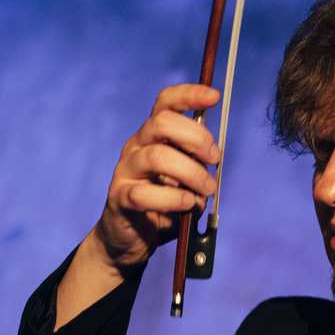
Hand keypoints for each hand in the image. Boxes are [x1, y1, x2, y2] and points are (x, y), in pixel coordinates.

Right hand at [94, 84, 221, 271]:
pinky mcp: (120, 197)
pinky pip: (146, 193)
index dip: (188, 95)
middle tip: (214, 159)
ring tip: (207, 189)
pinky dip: (175, 199)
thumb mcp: (187, 179)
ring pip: (157, 157)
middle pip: (162, 122)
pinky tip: (187, 204)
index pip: (165, 103)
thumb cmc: (163, 205)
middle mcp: (137, 146)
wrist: (130, 238)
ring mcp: (125, 171)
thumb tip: (214, 157)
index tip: (214, 97)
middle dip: (196, 137)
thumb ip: (198, 164)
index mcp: (153, 136)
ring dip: (192, 173)